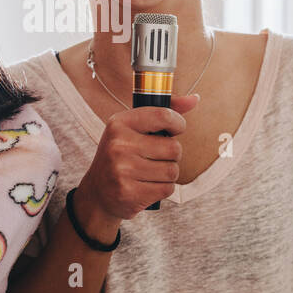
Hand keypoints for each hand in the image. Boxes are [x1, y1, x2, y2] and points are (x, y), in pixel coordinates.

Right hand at [78, 94, 199, 225]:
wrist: (98, 194)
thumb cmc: (122, 156)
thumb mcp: (134, 129)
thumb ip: (164, 112)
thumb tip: (195, 99)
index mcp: (119, 123)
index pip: (163, 115)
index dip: (178, 123)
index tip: (175, 130)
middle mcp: (118, 144)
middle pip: (174, 148)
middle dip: (172, 155)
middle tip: (156, 157)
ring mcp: (122, 170)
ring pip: (172, 171)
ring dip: (167, 174)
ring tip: (150, 173)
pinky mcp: (128, 193)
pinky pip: (166, 189)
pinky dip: (162, 189)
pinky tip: (146, 186)